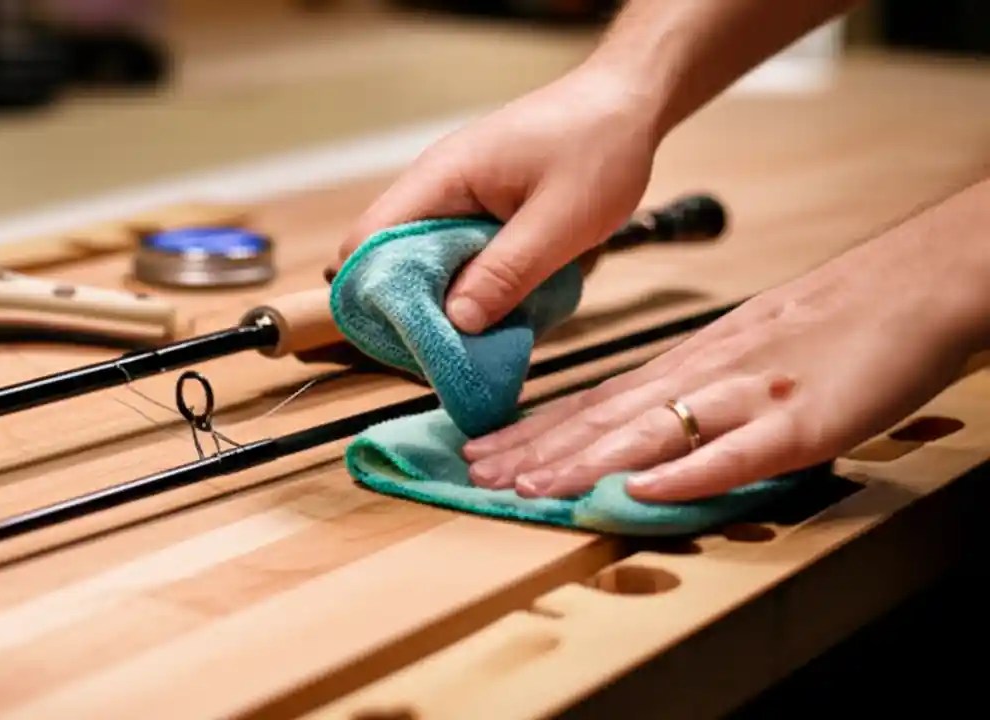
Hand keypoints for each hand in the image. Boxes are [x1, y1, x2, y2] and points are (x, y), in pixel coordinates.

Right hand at [329, 68, 661, 333]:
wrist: (628, 102)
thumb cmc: (598, 148)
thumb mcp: (560, 221)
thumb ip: (506, 272)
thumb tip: (456, 323)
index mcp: (440, 179)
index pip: (366, 242)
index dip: (374, 296)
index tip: (408, 339)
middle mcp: (435, 187)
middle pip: (389, 260)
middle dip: (413, 308)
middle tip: (451, 350)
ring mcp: (455, 198)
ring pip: (425, 264)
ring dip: (447, 300)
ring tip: (480, 334)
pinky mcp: (478, 210)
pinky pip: (457, 257)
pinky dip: (472, 285)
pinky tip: (502, 304)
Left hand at [461, 218, 983, 502]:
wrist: (908, 286)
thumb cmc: (822, 322)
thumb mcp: (738, 348)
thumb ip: (686, 387)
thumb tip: (628, 429)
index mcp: (685, 364)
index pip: (591, 401)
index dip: (532, 431)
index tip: (480, 453)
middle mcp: (702, 376)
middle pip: (603, 418)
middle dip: (535, 452)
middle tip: (475, 477)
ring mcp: (748, 395)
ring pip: (651, 431)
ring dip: (585, 461)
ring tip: (532, 489)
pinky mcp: (800, 420)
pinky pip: (736, 451)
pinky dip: (688, 471)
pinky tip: (643, 488)